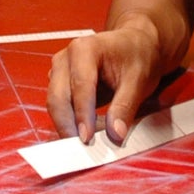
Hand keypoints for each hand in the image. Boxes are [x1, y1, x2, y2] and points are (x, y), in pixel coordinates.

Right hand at [47, 21, 160, 144]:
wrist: (136, 44)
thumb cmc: (138, 56)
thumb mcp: (139, 80)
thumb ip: (125, 106)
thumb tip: (116, 133)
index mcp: (85, 49)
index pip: (80, 86)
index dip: (83, 114)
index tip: (87, 138)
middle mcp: (66, 58)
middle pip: (58, 96)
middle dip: (67, 125)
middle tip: (79, 149)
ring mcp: (60, 69)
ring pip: (55, 102)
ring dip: (65, 125)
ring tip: (81, 145)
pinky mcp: (60, 81)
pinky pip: (59, 104)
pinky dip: (67, 121)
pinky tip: (81, 133)